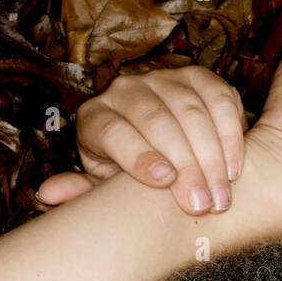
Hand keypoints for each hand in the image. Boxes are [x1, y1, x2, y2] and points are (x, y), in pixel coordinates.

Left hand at [36, 66, 247, 215]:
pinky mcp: (198, 77)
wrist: (159, 147)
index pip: (114, 131)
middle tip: (200, 203)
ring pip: (190, 109)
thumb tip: (47, 193)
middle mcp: (125, 90)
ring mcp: (163, 78)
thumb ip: (82, 191)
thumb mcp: (103, 186)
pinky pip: (219, 98)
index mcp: (96, 117)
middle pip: (156, 120)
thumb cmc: (126, 174)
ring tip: (221, 195)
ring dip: (211, 155)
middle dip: (183, 164)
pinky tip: (234, 168)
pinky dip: (230, 132)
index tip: (164, 182)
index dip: (138, 156)